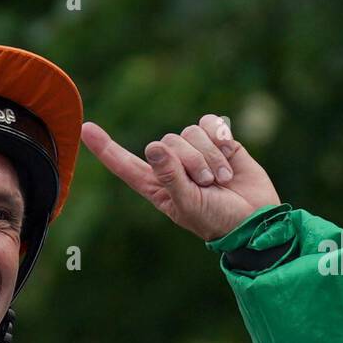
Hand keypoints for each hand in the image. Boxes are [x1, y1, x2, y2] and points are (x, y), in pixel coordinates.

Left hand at [80, 115, 279, 240]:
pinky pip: (209, 123)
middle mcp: (172, 166)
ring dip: (209, 156)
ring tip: (221, 178)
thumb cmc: (217, 220)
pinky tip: (230, 153)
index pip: (125, 164)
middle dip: (191, 162)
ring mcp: (195, 151)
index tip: (86, 128)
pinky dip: (220, 137)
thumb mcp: (189, 205)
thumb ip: (170, 177)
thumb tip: (154, 147)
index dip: (106, 148)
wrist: (255, 217)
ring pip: (190, 133)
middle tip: (208, 184)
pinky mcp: (217, 140)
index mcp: (156, 185)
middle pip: (167, 143)